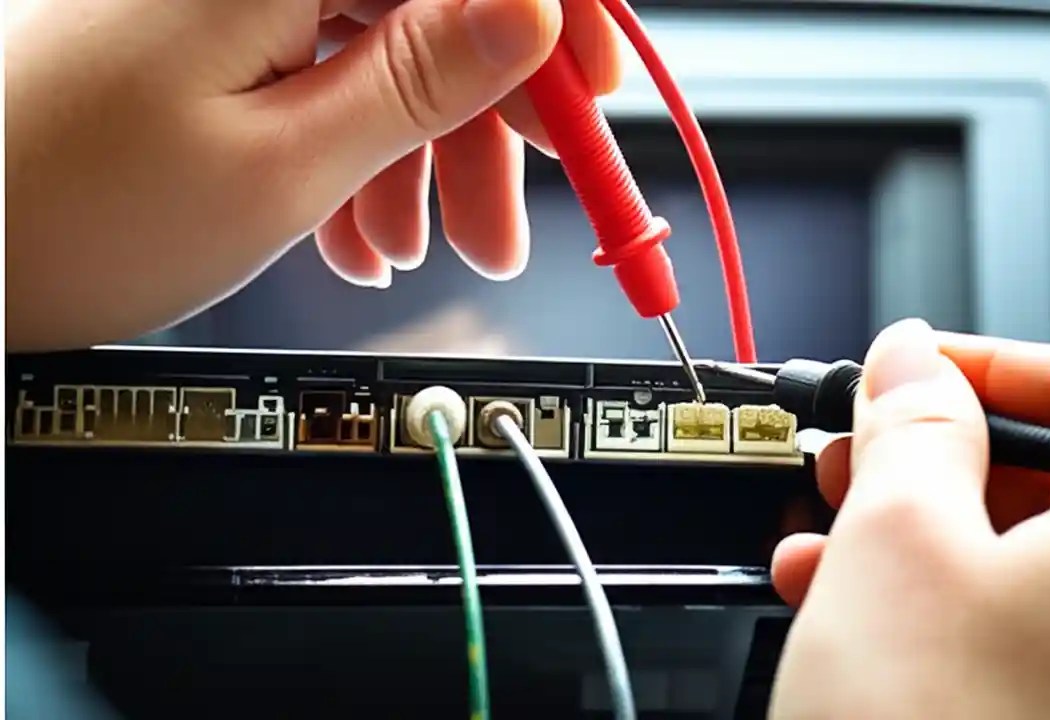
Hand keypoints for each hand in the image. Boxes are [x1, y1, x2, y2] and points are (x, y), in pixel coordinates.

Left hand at [5, 0, 620, 350]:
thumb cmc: (67, 211)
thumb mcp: (288, 161)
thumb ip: (425, 76)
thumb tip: (533, 11)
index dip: (554, 17)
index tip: (590, 94)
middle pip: (431, 0)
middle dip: (489, 114)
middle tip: (512, 211)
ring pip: (381, 41)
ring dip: (423, 149)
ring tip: (424, 246)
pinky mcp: (204, 23)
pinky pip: (320, 63)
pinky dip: (357, 144)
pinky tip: (357, 224)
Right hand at [770, 319, 1049, 718]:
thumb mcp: (897, 539)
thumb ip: (910, 419)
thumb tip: (911, 356)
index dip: (992, 358)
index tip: (902, 369)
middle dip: (932, 452)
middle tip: (848, 453)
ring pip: (1019, 560)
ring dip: (912, 529)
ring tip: (822, 536)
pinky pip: (1008, 637)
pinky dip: (929, 605)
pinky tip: (845, 609)